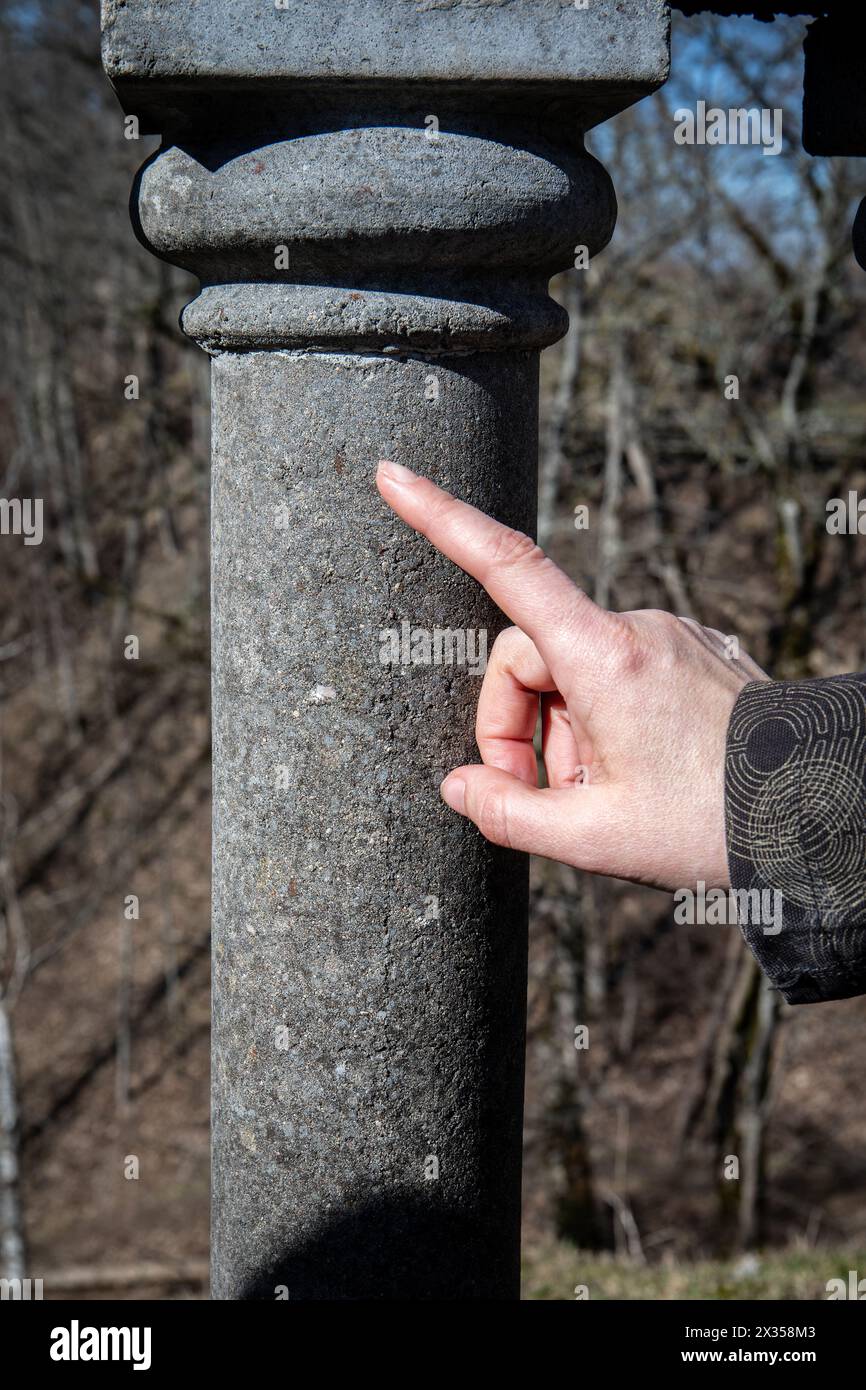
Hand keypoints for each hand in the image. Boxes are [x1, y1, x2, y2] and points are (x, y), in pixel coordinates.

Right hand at [376, 460, 768, 890]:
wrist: (825, 810)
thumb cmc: (716, 825)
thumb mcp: (596, 840)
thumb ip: (510, 814)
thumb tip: (459, 788)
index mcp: (606, 658)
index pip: (507, 568)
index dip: (442, 519)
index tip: (393, 478)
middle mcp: (638, 629)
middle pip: (526, 655)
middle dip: (515, 727)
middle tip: (542, 797)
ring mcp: (669, 635)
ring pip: (573, 669)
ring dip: (564, 732)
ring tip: (605, 795)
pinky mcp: (692, 651)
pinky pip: (618, 671)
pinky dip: (602, 720)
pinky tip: (638, 773)